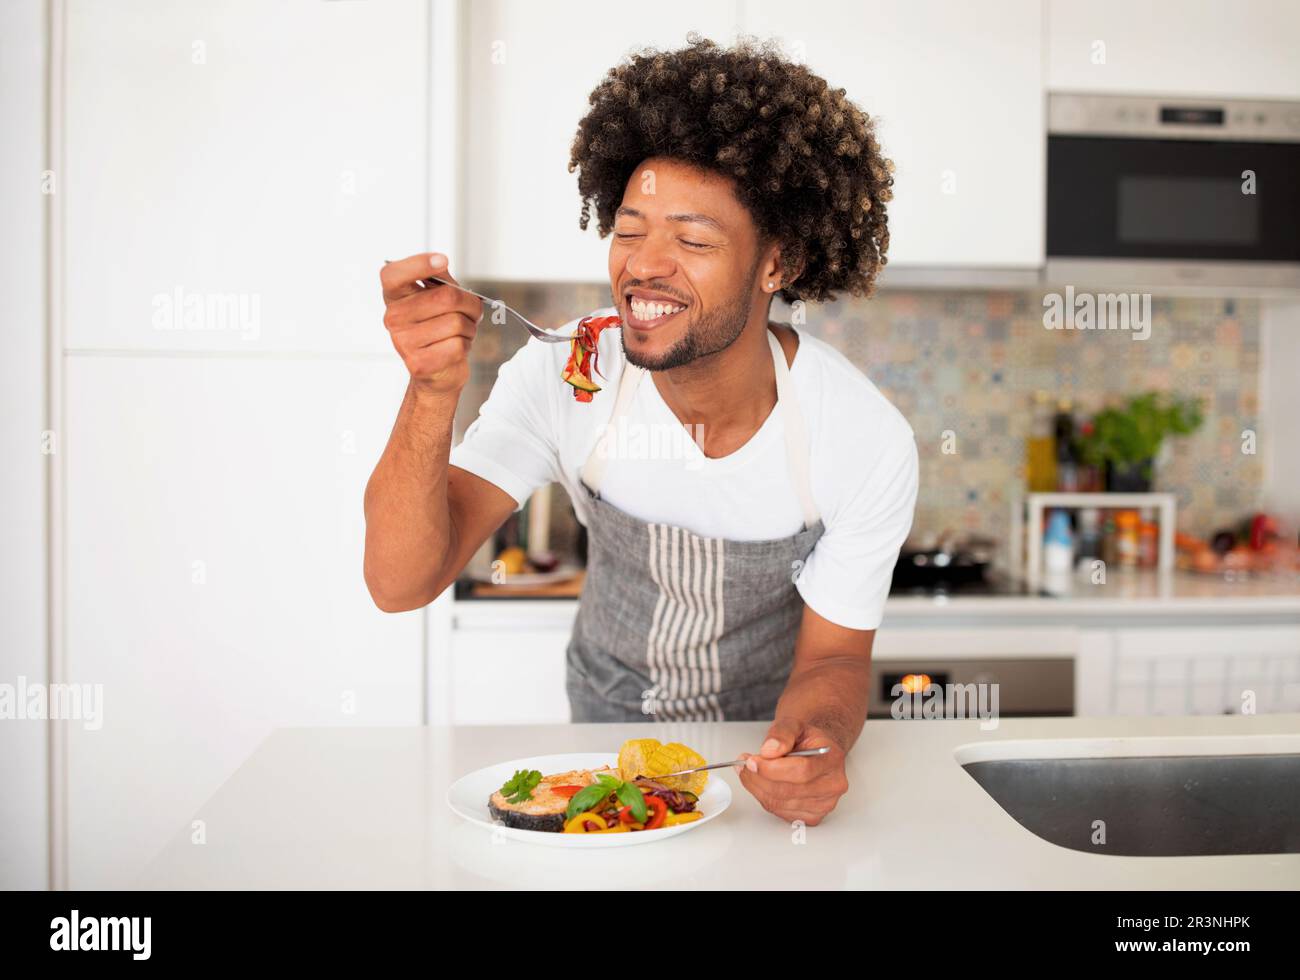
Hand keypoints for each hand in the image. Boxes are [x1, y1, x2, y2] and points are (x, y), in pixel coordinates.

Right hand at [380, 253, 482, 395]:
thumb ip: (440, 279)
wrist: (438, 371)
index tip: (442, 260)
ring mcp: (403, 342)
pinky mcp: (418, 364)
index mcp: (395, 297)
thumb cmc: (440, 328)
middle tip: (470, 312)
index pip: (394, 274)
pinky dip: (466, 346)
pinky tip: (455, 349)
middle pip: (446, 297)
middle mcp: (393, 317)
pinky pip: (458, 345)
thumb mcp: (438, 298)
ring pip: (456, 323)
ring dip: (469, 328)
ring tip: (460, 333)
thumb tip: (439, 263)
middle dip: (469, 304)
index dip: (418, 264)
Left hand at [736, 716, 847, 825]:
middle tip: (745, 764)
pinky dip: (764, 797)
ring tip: (749, 771)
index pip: (801, 771)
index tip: (752, 761)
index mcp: (832, 760)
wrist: (815, 752)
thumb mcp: (793, 724)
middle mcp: (833, 785)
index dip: (772, 769)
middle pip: (788, 790)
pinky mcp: (812, 817)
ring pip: (780, 803)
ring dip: (757, 787)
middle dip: (759, 778)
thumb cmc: (805, 740)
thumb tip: (769, 750)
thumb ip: (781, 733)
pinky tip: (761, 783)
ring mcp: (824, 804)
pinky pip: (779, 812)